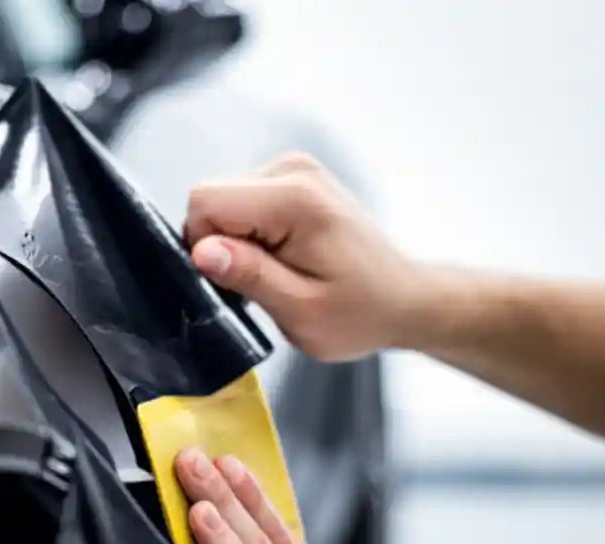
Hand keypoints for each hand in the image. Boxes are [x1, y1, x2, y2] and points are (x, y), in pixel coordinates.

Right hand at [184, 153, 431, 361]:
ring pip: (222, 199)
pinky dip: (250, 232)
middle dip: (222, 244)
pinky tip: (283, 255)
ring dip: (237, 241)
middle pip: (211, 197)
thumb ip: (248, 275)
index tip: (237, 278)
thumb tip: (201, 251)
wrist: (403, 299)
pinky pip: (241, 200)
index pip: (205, 202)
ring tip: (279, 269)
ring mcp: (294, 168)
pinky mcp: (293, 176)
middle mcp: (293, 169)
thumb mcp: (300, 310)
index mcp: (295, 198)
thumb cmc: (360, 312)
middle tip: (264, 279)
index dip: (206, 247)